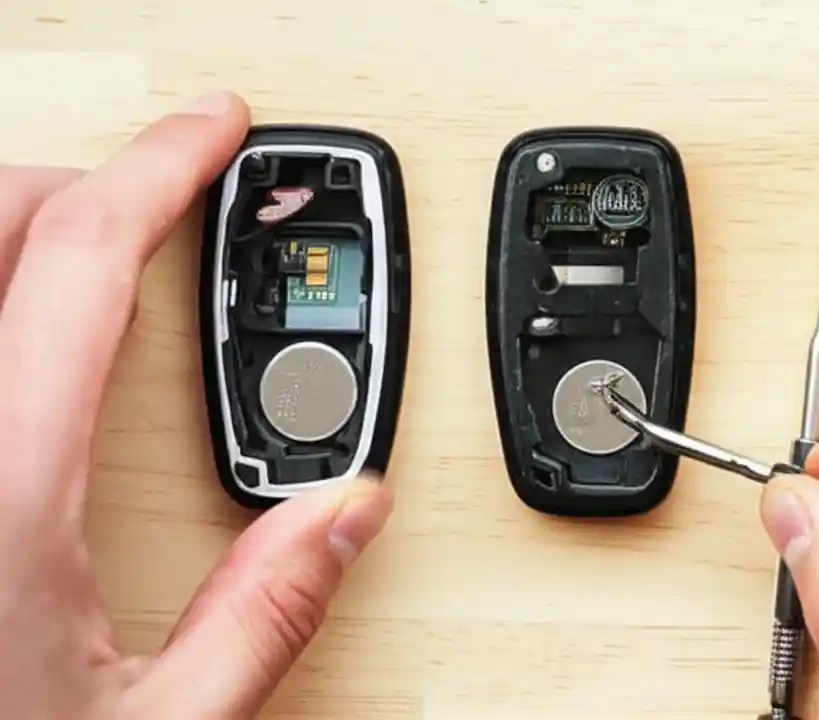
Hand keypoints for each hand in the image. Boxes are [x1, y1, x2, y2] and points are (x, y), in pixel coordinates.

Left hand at [0, 92, 392, 719]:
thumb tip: (344, 515)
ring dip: (21, 242)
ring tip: (87, 258)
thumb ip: (266, 613)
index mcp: (3, 488)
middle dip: (83, 188)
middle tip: (160, 207)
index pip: (85, 260)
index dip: (162, 168)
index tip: (212, 129)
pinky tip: (25, 345)